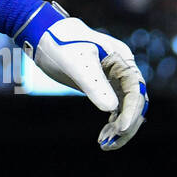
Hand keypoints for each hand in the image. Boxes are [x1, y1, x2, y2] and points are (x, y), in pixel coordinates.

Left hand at [15, 2, 148, 150]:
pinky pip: (115, 106)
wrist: (40, 33)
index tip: (119, 129)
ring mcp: (113, 77)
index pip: (135, 91)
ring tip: (104, 144)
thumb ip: (94, 85)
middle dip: (126, 124)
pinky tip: (104, 136)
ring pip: (125, 107)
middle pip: (135, 101)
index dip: (131, 112)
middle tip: (109, 143)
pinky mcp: (101, 84)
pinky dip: (112, 121)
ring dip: (119, 126)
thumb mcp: (76, 64)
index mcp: (122, 59)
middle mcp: (122, 68)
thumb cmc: (59, 43)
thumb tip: (112, 109)